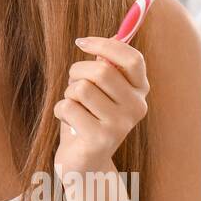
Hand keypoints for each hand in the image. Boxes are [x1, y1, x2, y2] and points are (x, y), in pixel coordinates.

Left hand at [52, 36, 149, 175]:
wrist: (85, 163)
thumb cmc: (88, 117)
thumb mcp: (99, 88)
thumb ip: (106, 64)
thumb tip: (109, 37)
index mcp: (140, 91)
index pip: (132, 58)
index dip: (105, 45)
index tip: (81, 42)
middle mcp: (137, 108)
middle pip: (101, 71)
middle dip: (76, 72)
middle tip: (73, 84)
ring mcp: (120, 125)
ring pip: (81, 89)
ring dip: (68, 94)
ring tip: (75, 108)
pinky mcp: (100, 140)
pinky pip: (68, 107)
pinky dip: (61, 111)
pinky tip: (70, 125)